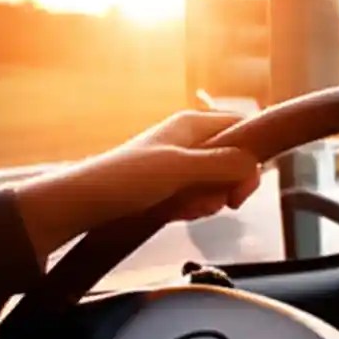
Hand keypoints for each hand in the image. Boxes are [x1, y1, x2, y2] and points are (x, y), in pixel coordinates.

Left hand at [13, 111, 259, 262]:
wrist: (83, 202)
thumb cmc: (129, 178)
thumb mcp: (181, 168)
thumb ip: (222, 164)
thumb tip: (255, 164)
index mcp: (193, 125)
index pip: (243, 128)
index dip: (251, 157)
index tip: (244, 188)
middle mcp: (189, 140)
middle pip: (233, 161)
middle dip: (227, 186)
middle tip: (216, 203)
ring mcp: (179, 164)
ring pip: (216, 183)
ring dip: (207, 201)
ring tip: (182, 208)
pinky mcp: (168, 186)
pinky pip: (195, 197)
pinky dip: (190, 208)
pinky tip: (173, 214)